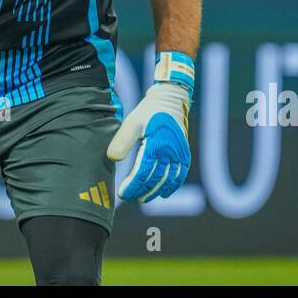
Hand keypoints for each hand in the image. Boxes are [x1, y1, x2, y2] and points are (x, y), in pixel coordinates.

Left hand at [106, 53, 193, 201]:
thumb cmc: (148, 110)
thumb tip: (113, 159)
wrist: (170, 99)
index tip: (122, 193)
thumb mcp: (131, 122)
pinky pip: (180, 175)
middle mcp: (170, 152)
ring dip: (155, 191)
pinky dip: (172, 186)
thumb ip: (122, 141)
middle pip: (154, 179)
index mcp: (156, 144)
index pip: (143, 173)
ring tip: (142, 198)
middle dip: (141, 191)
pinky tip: (163, 193)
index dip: (132, 186)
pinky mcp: (184, 154)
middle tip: (128, 197)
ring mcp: (179, 154)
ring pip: (168, 180)